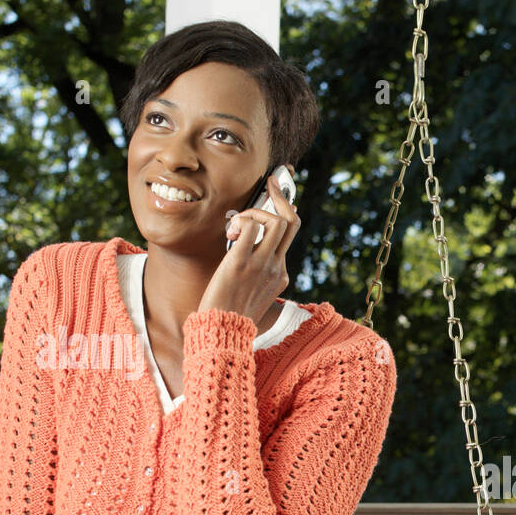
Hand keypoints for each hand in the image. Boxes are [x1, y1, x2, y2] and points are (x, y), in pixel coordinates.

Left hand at [198, 169, 300, 327]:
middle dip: (280, 195)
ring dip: (255, 212)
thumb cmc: (231, 314)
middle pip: (291, 221)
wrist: (224, 332)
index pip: (290, 235)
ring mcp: (262, 264)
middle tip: (269, 182)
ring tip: (237, 224)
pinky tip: (229, 233)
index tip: (280, 192)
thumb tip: (240, 249)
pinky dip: (240, 221)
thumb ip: (253, 273)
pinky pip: (250, 226)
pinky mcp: (242, 261)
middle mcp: (277, 266)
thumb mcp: (250, 294)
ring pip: (275, 221)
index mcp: (280, 274)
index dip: (287, 209)